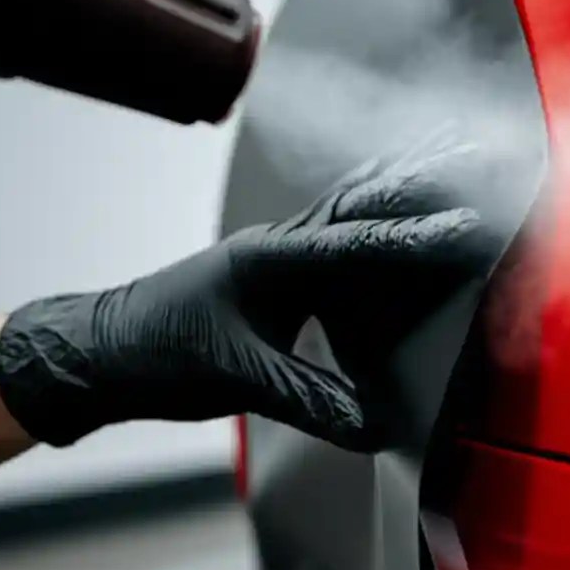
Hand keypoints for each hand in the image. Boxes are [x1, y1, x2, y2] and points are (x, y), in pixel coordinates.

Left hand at [0, 125, 520, 449]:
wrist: (102, 353)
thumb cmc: (156, 352)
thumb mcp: (239, 378)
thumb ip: (309, 398)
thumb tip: (371, 424)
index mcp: (272, 258)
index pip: (359, 241)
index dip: (416, 235)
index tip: (466, 225)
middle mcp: (277, 245)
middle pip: (361, 199)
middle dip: (418, 173)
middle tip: (467, 145)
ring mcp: (275, 254)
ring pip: (349, 207)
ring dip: (397, 182)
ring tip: (441, 155)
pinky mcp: (274, 273)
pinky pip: (337, 235)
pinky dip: (371, 216)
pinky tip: (388, 218)